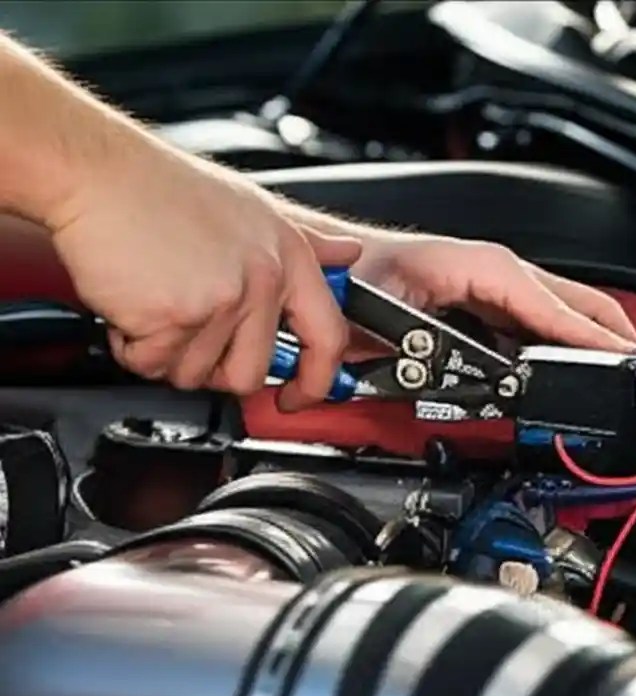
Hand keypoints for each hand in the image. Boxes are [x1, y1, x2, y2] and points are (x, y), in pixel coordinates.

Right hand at [47, 139, 360, 410]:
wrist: (100, 173)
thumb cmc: (165, 189)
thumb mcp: (256, 208)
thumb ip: (309, 242)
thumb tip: (350, 253)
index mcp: (289, 258)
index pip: (328, 338)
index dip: (316, 382)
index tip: (297, 397)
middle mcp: (262, 281)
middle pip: (248, 373)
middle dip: (209, 369)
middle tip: (186, 335)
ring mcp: (221, 301)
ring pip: (193, 373)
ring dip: (164, 353)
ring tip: (155, 302)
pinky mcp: (174, 316)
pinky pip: (151, 363)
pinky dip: (131, 345)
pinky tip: (131, 305)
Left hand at [350, 235, 635, 351]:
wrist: (325, 267)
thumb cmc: (349, 277)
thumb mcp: (391, 315)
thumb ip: (437, 347)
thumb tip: (485, 376)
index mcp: (481, 265)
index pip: (554, 304)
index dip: (591, 336)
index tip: (622, 357)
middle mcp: (495, 271)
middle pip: (575, 302)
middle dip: (613, 334)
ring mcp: (494, 286)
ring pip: (563, 313)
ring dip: (594, 340)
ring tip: (623, 370)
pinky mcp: (486, 304)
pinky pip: (540, 324)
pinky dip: (566, 343)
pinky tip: (577, 366)